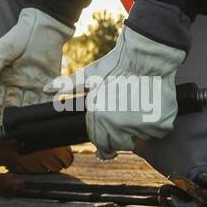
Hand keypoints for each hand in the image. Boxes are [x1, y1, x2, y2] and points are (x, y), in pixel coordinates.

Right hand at [0, 7, 73, 123]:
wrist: (43, 26)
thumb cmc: (17, 37)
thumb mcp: (0, 52)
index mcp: (2, 78)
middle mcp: (16, 85)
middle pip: (12, 107)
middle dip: (10, 120)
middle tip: (10, 133)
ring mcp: (33, 86)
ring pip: (28, 107)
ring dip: (27, 118)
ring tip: (25, 130)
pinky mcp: (49, 84)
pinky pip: (46, 101)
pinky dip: (43, 110)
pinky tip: (42, 119)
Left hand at [44, 24, 185, 158]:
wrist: (146, 56)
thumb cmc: (116, 65)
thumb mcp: (89, 76)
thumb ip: (67, 86)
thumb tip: (46, 90)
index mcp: (100, 118)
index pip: (101, 144)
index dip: (104, 147)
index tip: (107, 150)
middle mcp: (119, 126)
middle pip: (121, 145)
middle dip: (121, 136)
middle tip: (125, 118)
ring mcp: (141, 126)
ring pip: (140, 138)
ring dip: (139, 128)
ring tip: (138, 106)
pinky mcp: (160, 124)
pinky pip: (156, 132)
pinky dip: (155, 124)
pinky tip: (150, 106)